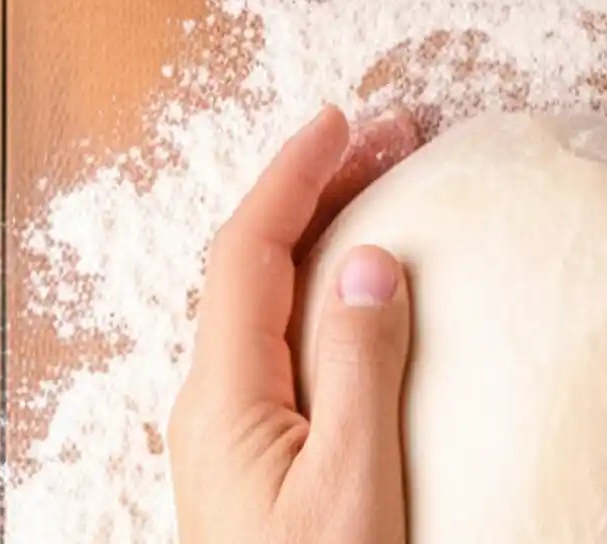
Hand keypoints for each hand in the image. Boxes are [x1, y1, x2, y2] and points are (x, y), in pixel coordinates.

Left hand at [169, 107, 419, 543]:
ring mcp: (236, 422)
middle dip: (316, 186)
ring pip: (270, 294)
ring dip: (325, 228)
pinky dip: (327, 282)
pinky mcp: (261, 445)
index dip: (293, 177)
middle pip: (255, 262)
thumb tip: (371, 263)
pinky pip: (287, 333)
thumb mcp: (353, 485)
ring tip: (389, 184)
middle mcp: (216, 398)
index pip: (248, 254)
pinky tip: (367, 281)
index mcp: (226, 397)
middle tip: (390, 137)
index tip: (341, 121)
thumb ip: (359, 370)